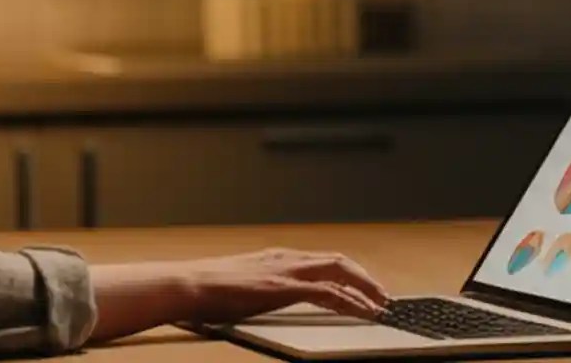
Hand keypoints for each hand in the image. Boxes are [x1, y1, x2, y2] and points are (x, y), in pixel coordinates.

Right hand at [185, 248, 391, 322]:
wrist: (188, 284)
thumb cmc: (206, 290)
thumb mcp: (241, 284)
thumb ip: (258, 287)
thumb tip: (260, 296)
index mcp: (277, 257)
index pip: (322, 259)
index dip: (347, 272)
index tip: (363, 286)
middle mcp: (286, 258)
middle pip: (338, 260)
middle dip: (364, 277)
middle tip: (382, 295)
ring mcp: (285, 271)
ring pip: (338, 271)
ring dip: (364, 287)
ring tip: (381, 304)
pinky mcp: (282, 287)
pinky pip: (327, 293)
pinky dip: (350, 301)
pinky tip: (362, 312)